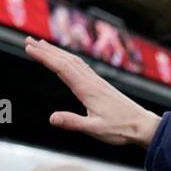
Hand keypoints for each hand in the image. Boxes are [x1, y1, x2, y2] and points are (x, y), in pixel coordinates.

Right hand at [24, 37, 161, 146]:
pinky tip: (66, 59)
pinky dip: (69, 59)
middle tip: (28, 40)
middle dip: (46, 50)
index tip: (29, 48)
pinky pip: (81, 66)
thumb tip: (52, 118)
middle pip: (65, 60)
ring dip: (57, 52)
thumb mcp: (95, 129)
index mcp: (87, 89)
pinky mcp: (101, 85)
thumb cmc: (121, 129)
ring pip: (73, 61)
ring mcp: (97, 81)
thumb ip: (73, 123)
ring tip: (43, 45)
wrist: (142, 125)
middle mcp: (91, 81)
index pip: (61, 68)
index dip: (44, 57)